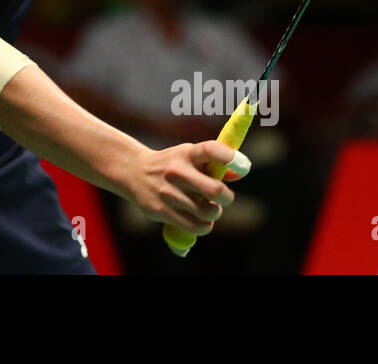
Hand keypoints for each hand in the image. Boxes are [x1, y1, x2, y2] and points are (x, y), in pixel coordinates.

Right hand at [121, 141, 249, 234]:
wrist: (134, 172)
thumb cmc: (172, 164)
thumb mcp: (188, 155)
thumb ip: (212, 163)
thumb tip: (240, 172)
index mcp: (186, 153)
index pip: (211, 150)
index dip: (230, 157)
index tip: (243, 166)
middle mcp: (176, 171)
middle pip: (215, 190)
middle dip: (227, 198)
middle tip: (224, 198)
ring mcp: (168, 192)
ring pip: (208, 212)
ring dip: (214, 213)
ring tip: (208, 209)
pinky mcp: (161, 210)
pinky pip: (196, 227)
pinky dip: (204, 226)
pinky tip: (200, 220)